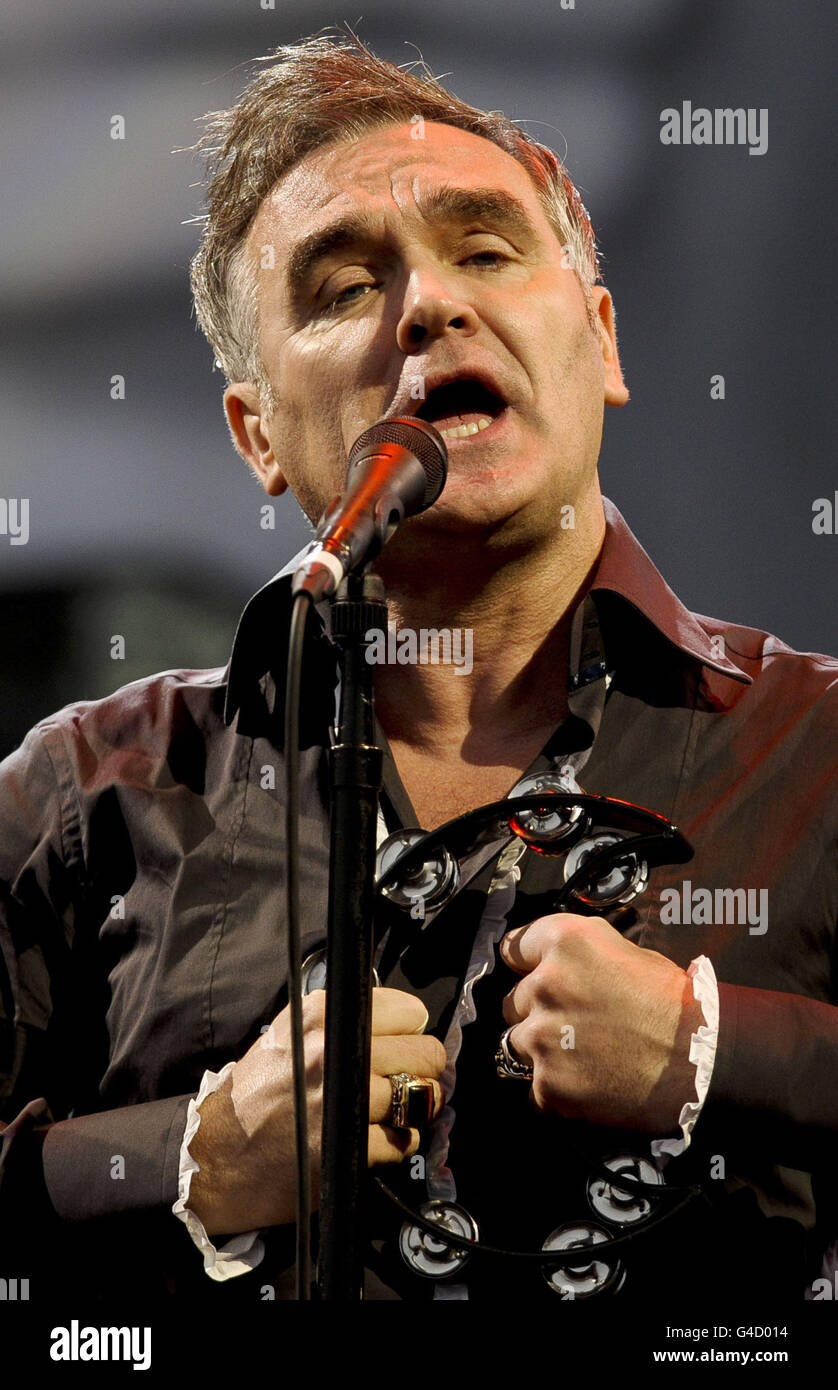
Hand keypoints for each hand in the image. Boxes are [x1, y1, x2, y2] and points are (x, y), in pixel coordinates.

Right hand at [186, 988, 445, 1235]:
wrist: (212, 1155)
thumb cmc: (254, 1096)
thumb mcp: (290, 1036)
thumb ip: (339, 1022)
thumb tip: (404, 1023)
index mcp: (319, 1016)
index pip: (408, 1010)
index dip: (410, 1031)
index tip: (401, 1043)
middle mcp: (331, 1051)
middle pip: (424, 1053)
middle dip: (425, 1070)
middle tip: (410, 1081)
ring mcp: (340, 1100)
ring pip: (420, 1097)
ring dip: (416, 1109)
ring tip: (396, 1112)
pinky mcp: (344, 1147)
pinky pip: (402, 1141)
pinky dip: (397, 1145)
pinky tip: (374, 1140)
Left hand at [499, 913, 702, 1132]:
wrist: (702, 1062)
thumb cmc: (675, 1006)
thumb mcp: (628, 953)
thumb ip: (580, 951)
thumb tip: (551, 957)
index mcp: (567, 943)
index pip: (513, 948)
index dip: (526, 964)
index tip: (531, 974)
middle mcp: (546, 984)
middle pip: (514, 1000)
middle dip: (539, 1011)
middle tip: (577, 1023)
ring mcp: (543, 1037)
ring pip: (516, 1043)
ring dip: (542, 1050)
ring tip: (583, 1055)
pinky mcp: (548, 1084)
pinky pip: (532, 1088)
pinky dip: (554, 1089)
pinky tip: (587, 1083)